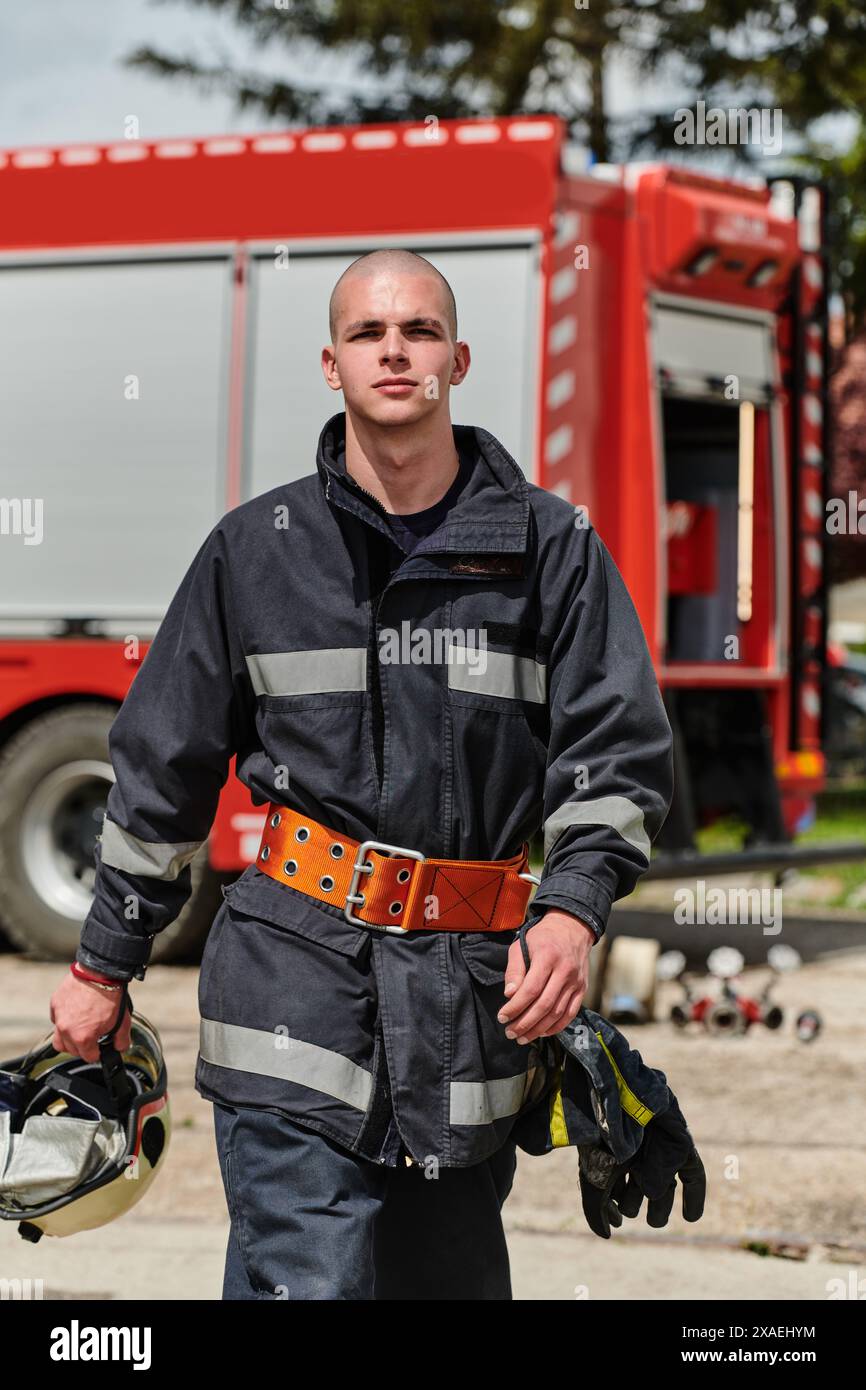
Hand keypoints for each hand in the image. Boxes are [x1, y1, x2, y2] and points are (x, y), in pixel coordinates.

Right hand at [50, 972, 131, 1062]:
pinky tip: (75, 1015)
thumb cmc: (110, 996)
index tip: (99, 1048)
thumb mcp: (122, 1022)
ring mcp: (58, 1017)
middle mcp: (66, 1030)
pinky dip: (63, 1021)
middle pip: (72, 1050)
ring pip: (58, 1040)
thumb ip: (121, 1041)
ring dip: (68, 1040)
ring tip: (79, 1032)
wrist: (100, 972)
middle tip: (92, 1038)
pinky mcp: (55, 1004)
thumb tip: (120, 1048)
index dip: (97, 1054)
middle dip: (83, 1048)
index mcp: (82, 1037)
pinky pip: (56, 1020)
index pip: (89, 1057)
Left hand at [497, 909, 593, 1043]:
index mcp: (548, 957)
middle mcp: (565, 971)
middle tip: (510, 1033)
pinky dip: (556, 1027)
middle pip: (544, 1005)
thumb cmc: (542, 937)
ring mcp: (576, 981)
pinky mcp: (582, 989)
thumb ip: (514, 970)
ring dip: (538, 1029)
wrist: (572, 928)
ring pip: (557, 1013)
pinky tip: (542, 1032)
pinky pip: (570, 1013)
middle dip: (525, 1023)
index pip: (530, 990)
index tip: (502, 1017)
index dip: (515, 1007)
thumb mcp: (522, 945)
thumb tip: (509, 996)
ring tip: (522, 1037)